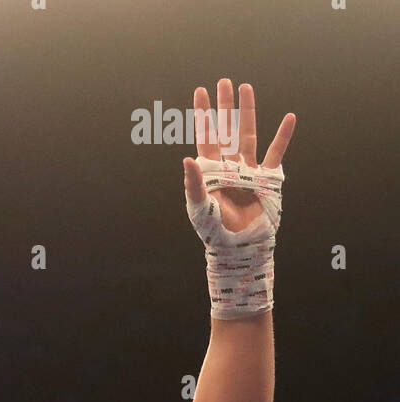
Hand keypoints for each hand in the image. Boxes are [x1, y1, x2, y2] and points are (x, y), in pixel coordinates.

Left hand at [183, 79, 294, 232]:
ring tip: (246, 88)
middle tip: (223, 81)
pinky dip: (283, 136)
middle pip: (226, 129)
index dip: (203, 115)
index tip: (200, 92)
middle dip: (224, 106)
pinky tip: (288, 117)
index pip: (206, 137)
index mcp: (211, 171)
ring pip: (248, 134)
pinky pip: (276, 153)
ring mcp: (249, 170)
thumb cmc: (216, 232)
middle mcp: (229, 166)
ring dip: (247, 111)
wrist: (240, 247)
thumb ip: (194, 183)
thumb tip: (186, 158)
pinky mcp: (268, 178)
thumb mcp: (201, 207)